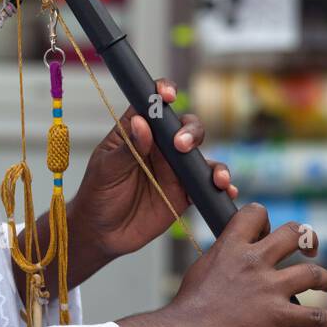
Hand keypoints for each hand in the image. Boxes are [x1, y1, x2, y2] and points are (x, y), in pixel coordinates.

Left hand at [71, 78, 236, 264]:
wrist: (103, 233)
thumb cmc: (98, 195)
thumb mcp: (107, 169)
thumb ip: (129, 148)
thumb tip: (143, 124)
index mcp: (137, 131)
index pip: (153, 104)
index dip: (163, 93)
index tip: (167, 95)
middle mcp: (160, 146)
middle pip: (186, 127)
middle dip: (191, 132)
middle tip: (182, 146)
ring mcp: (175, 170)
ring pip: (202, 157)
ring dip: (215, 164)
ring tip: (217, 178)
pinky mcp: (184, 194)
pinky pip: (206, 187)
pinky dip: (221, 187)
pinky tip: (227, 191)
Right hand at [117, 204, 326, 326]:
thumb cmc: (188, 308)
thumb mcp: (201, 270)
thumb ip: (220, 259)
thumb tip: (224, 260)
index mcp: (232, 245)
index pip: (257, 213)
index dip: (266, 220)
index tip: (267, 233)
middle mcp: (255, 260)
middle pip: (293, 233)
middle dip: (306, 238)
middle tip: (309, 248)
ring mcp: (269, 288)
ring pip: (311, 272)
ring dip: (324, 277)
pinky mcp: (278, 316)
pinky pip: (318, 317)